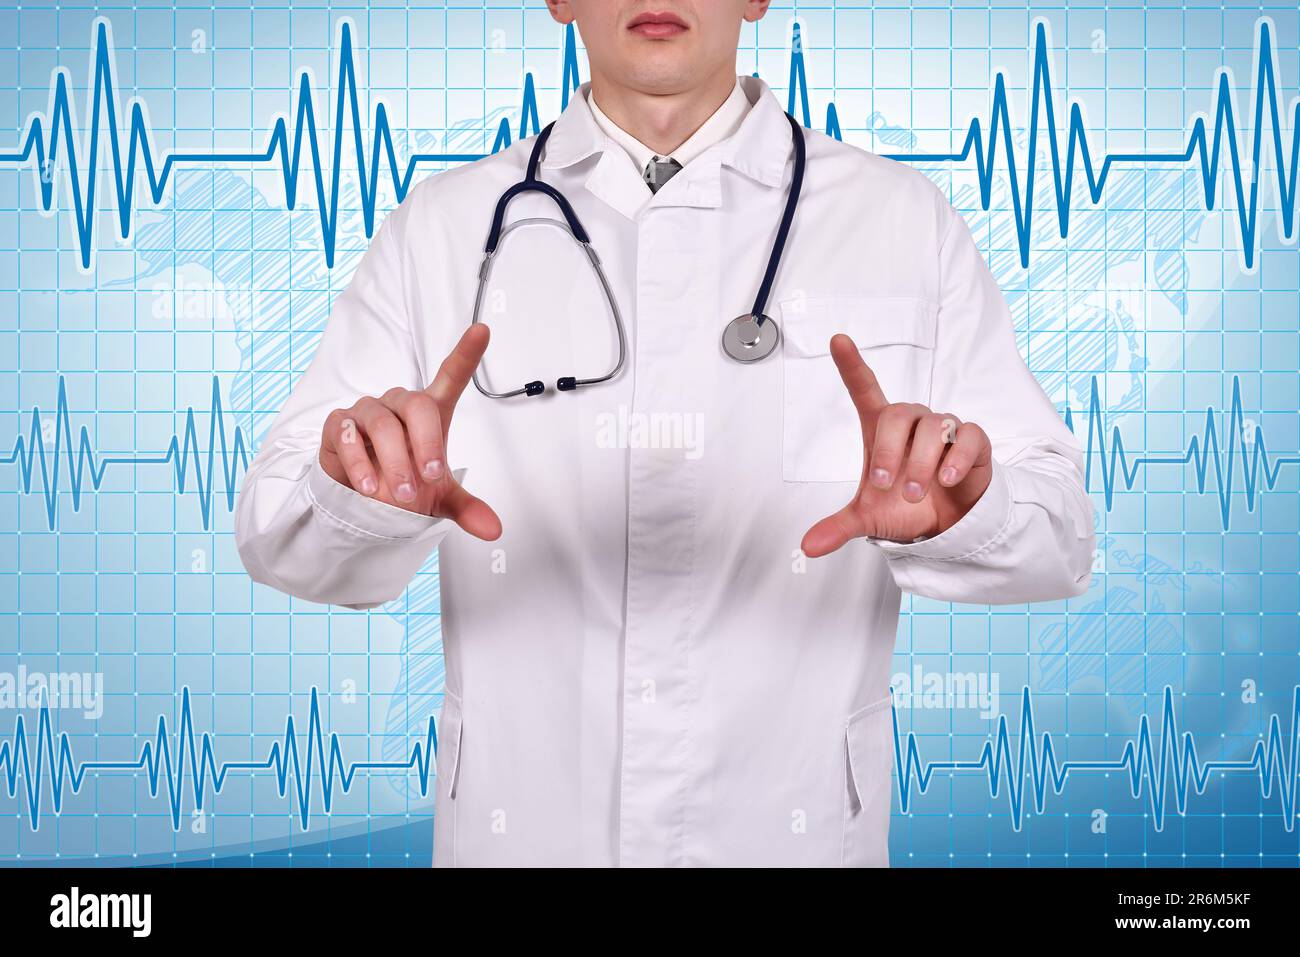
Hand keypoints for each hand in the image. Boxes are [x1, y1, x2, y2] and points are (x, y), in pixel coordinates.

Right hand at [318, 324, 501, 540]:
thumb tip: (493, 529)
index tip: (482, 331)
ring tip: (400, 494)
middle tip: (429, 476)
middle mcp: (399, 406)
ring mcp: (368, 412)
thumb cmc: (404, 485)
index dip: (465, 353)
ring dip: (393, 461)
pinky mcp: (338, 426)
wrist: (362, 502)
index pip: (450, 376)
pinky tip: (367, 485)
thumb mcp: (438, 499)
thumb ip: (466, 508)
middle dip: (426, 443)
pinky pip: (346, 434)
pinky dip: (359, 462)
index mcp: (430, 413)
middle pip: (417, 405)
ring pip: (382, 422)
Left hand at [801, 333, 992, 557]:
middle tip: (886, 484)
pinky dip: (956, 458)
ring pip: (932, 427)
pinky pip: (968, 435)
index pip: (865, 389)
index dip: (853, 364)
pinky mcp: (972, 441)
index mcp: (881, 430)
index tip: (838, 340)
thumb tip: (808, 547)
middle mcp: (912, 423)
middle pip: (899, 413)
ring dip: (921, 463)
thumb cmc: (905, 507)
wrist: (947, 524)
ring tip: (915, 494)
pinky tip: (947, 479)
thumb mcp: (869, 520)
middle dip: (890, 450)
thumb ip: (839, 528)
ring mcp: (943, 429)